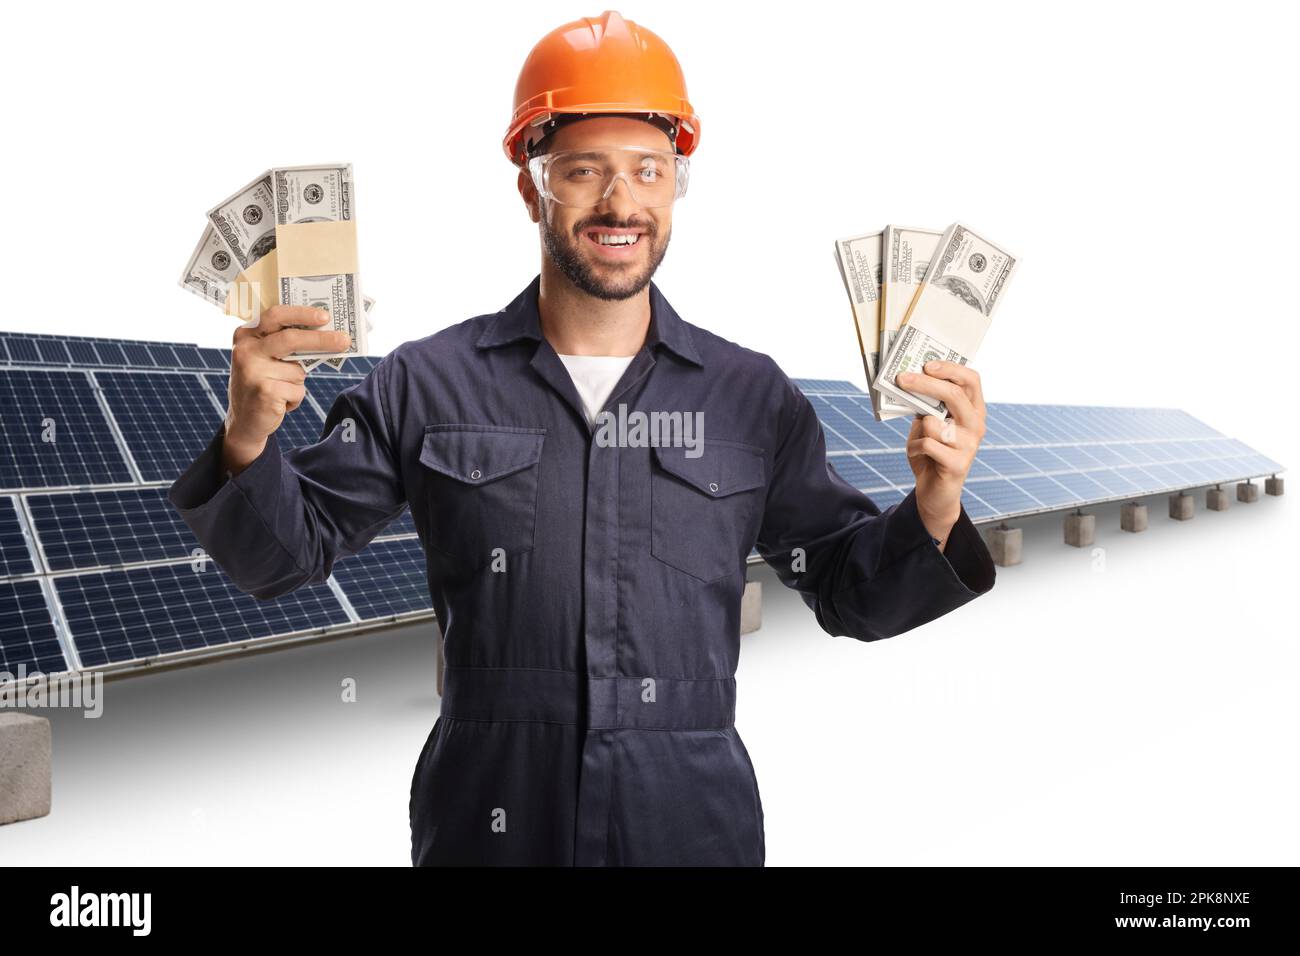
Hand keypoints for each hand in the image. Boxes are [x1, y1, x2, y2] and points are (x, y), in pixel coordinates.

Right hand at [223, 305, 350, 474]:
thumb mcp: (268, 358)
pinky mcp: (265, 392)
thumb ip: (288, 345)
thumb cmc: (264, 382)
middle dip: (321, 339)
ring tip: (281, 388)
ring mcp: (253, 372)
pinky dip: (295, 398)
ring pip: (298, 370)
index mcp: (246, 335)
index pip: (275, 315)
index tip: (325, 316)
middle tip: (344, 340)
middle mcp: (246, 350)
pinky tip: (280, 402)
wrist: (245, 421)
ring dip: (298, 382)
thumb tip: (327, 334)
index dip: (301, 313)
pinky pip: (298, 391)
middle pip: (291, 339)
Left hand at [895, 361, 986, 548]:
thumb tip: (909, 381)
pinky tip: (919, 455)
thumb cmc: (932, 452)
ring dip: (917, 430)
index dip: (950, 369)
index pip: (971, 380)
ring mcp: (970, 445)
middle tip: (901, 378)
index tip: (926, 364)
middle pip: (953, 394)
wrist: (936, 492)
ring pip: (933, 422)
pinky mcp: (958, 463)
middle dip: (924, 384)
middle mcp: (977, 425)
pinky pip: (927, 444)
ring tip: (919, 441)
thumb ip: (926, 405)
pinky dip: (915, 448)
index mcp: (973, 410)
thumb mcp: (928, 423)